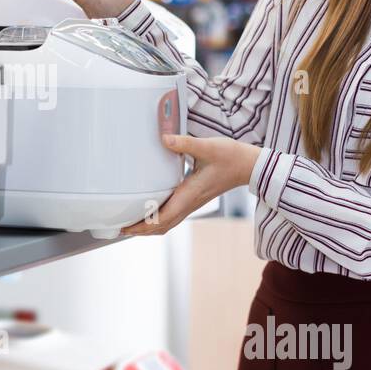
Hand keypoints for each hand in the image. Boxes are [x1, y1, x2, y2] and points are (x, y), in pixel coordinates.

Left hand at [121, 135, 261, 236]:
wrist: (250, 166)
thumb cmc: (231, 156)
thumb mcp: (208, 146)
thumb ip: (185, 143)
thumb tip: (164, 139)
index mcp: (190, 194)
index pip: (162, 217)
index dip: (142, 225)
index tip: (125, 227)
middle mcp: (190, 202)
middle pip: (162, 226)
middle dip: (140, 230)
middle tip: (120, 228)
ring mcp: (193, 202)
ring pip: (168, 223)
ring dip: (149, 227)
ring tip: (131, 225)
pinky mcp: (195, 198)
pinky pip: (174, 215)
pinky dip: (159, 219)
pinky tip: (152, 212)